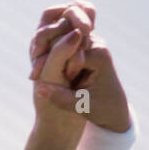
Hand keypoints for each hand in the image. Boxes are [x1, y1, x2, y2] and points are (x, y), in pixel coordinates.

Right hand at [29, 0, 129, 133]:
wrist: (115, 110)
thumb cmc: (102, 110)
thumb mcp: (82, 107)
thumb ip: (62, 98)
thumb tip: (39, 90)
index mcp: (99, 55)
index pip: (68, 49)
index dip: (51, 62)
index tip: (38, 79)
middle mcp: (96, 44)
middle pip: (63, 39)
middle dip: (46, 55)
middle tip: (32, 76)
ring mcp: (90, 43)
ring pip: (61, 39)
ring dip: (46, 54)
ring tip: (34, 75)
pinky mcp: (83, 47)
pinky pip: (62, 45)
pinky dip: (50, 56)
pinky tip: (39, 70)